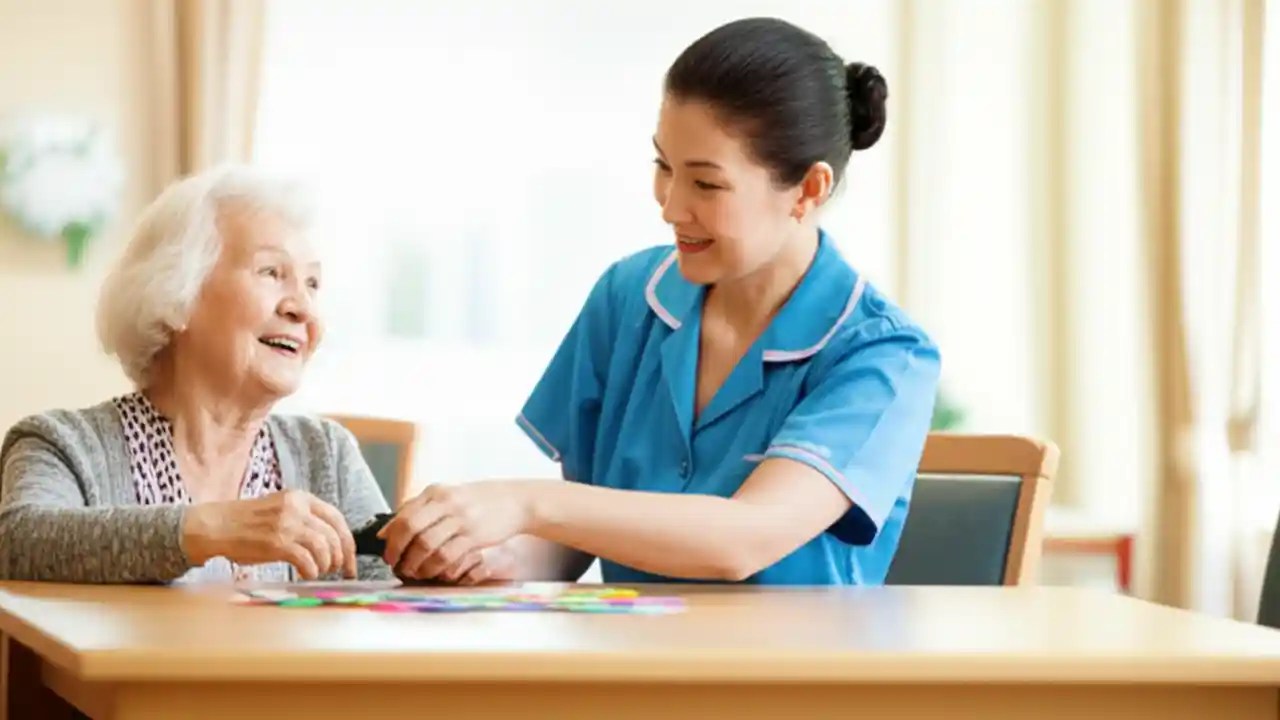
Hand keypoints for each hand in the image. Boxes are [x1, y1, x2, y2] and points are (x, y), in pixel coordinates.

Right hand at [181, 489, 356, 579]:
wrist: (215, 526)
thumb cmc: (246, 523)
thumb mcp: (280, 510)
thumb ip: (304, 520)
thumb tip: (331, 543)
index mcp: (300, 498)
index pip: (336, 518)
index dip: (347, 541)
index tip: (350, 558)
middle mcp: (297, 507)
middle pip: (334, 534)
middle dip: (341, 557)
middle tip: (338, 570)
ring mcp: (287, 524)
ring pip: (324, 547)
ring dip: (326, 564)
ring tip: (319, 571)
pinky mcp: (277, 542)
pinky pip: (307, 560)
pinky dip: (311, 570)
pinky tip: (306, 574)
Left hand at [380, 481, 529, 579]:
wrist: (515, 501)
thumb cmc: (477, 501)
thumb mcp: (447, 496)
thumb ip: (416, 510)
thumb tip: (385, 532)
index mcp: (436, 492)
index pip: (404, 515)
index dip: (391, 539)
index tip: (388, 553)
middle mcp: (447, 502)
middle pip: (411, 529)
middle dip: (399, 552)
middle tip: (397, 565)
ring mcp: (461, 519)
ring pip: (427, 545)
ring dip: (417, 564)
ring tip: (415, 572)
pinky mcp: (475, 536)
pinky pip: (448, 556)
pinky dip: (436, 568)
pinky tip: (435, 572)